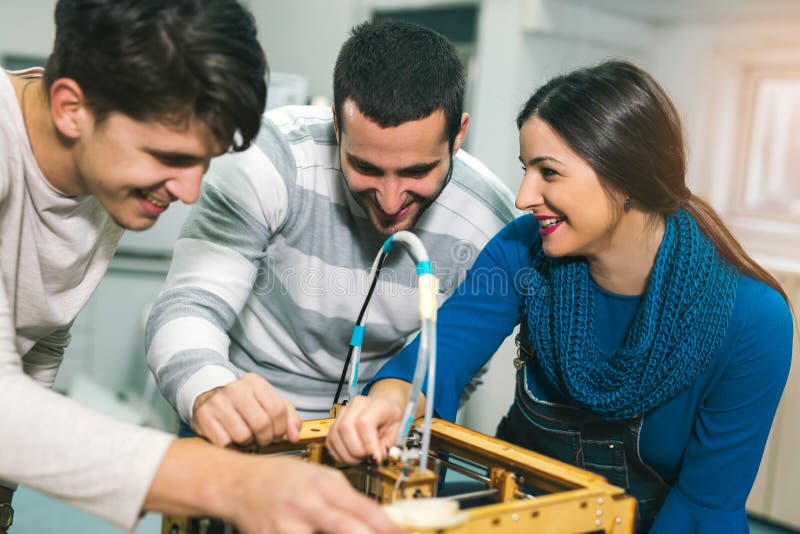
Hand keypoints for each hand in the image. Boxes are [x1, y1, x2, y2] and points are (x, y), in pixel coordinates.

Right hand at [190, 373, 301, 446]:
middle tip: (261, 438)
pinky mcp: (204, 416)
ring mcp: (217, 402)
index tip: (277, 434)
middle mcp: (235, 388)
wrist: (209, 397)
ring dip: (246, 442)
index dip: (280, 429)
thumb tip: (295, 435)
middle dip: (265, 438)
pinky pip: (224, 443)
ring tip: (244, 435)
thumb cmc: (245, 404)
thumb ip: (288, 418)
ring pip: (243, 436)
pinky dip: (230, 445)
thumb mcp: (269, 403)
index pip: (277, 410)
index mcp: (255, 382)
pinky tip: (229, 436)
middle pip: (262, 424)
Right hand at [233, 456, 405, 533]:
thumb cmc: (282, 476)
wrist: (239, 483)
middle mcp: (306, 506)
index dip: (386, 527)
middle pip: (346, 529)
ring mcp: (287, 527)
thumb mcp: (319, 475)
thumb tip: (375, 517)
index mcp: (322, 486)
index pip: (362, 509)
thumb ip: (346, 496)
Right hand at [326, 395, 402, 463]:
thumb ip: (388, 444)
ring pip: (334, 435)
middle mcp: (356, 406)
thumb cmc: (390, 418)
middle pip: (345, 428)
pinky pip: (330, 441)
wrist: (384, 407)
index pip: (364, 423)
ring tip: (359, 460)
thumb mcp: (397, 430)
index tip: (374, 459)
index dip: (368, 444)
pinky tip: (350, 457)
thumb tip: (375, 458)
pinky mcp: (335, 423)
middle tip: (366, 460)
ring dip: (346, 455)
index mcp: (375, 404)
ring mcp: (343, 413)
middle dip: (355, 451)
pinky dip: (339, 454)